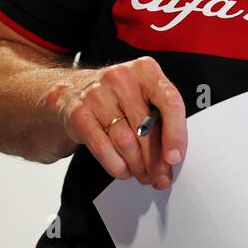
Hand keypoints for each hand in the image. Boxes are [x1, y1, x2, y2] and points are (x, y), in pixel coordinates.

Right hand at [46, 56, 187, 188]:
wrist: (72, 91)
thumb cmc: (117, 97)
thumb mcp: (143, 97)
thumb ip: (161, 120)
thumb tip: (171, 159)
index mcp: (146, 70)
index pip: (170, 102)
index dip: (176, 134)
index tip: (175, 157)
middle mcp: (122, 78)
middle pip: (146, 128)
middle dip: (155, 160)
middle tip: (160, 176)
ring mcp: (98, 94)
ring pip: (126, 141)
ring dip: (137, 165)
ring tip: (142, 174)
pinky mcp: (79, 113)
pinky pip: (103, 148)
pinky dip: (116, 165)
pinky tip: (123, 171)